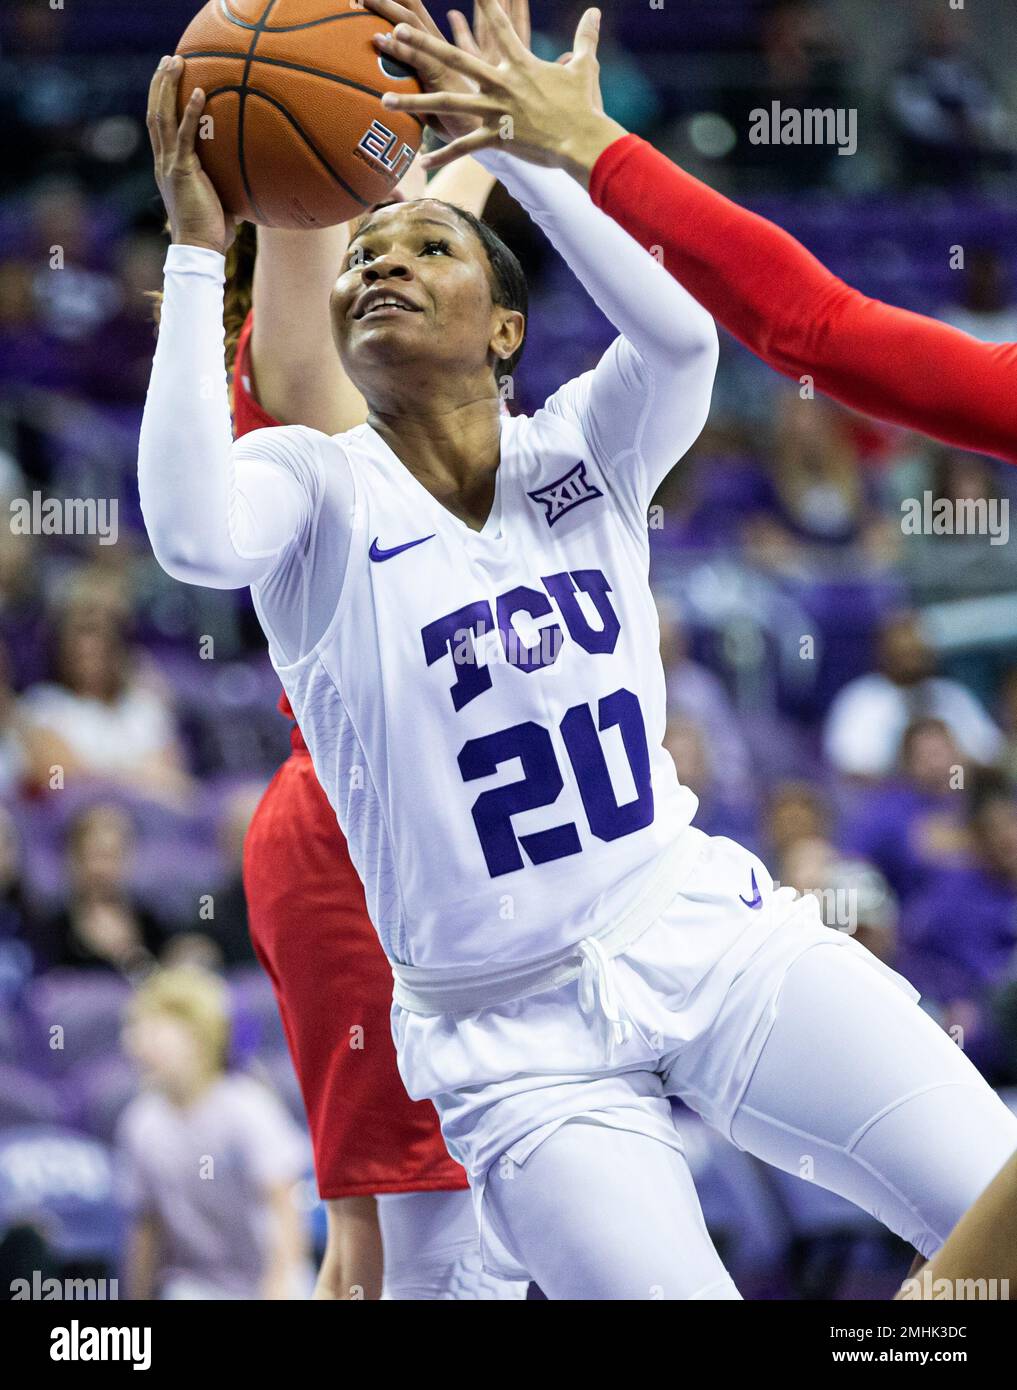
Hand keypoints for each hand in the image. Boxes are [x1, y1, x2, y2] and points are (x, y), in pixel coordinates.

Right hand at [147, 54, 236, 254]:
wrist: (199, 249)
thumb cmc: (212, 232)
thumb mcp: (220, 202)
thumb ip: (228, 185)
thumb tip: (251, 180)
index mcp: (168, 167)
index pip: (160, 128)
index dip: (161, 102)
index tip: (167, 81)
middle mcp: (163, 162)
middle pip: (156, 113)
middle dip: (160, 84)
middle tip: (169, 60)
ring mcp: (170, 165)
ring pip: (162, 117)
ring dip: (168, 87)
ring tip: (176, 62)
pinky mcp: (182, 171)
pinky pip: (185, 135)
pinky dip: (191, 113)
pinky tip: (199, 92)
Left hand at [376, 0, 624, 179]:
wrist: (585, 141)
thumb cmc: (585, 106)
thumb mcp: (586, 68)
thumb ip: (585, 39)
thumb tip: (596, 12)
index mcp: (520, 63)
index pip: (497, 23)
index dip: (484, 0)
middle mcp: (502, 83)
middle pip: (454, 57)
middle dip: (422, 45)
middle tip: (394, 32)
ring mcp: (496, 110)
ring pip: (446, 103)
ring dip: (414, 101)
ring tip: (384, 100)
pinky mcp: (496, 138)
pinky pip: (463, 148)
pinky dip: (442, 157)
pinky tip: (421, 164)